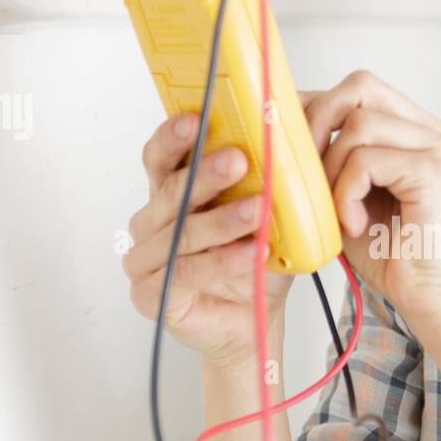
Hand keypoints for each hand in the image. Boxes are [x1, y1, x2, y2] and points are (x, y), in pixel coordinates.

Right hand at [123, 113, 295, 370]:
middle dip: (207, 174)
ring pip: (182, 232)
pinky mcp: (151, 295)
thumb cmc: (253, 262)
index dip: (174, 137)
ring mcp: (145, 261)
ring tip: (259, 210)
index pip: (161, 157)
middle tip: (238, 160)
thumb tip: (295, 129)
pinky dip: (223, 261)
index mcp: (169, 195)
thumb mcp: (268, 213)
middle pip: (171, 191)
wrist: (254, 323)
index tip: (196, 118)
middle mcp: (151, 225)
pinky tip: (252, 251)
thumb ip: (269, 177)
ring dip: (223, 219)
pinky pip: (187, 271)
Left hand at [298, 69, 440, 333]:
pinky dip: (346, 194)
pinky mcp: (434, 170)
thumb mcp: (345, 196)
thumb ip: (326, 161)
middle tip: (306, 172)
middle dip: (318, 124)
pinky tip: (354, 224)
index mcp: (413, 130)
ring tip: (339, 211)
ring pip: (358, 125)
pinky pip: (367, 160)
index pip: (357, 89)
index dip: (315, 106)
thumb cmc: (391, 254)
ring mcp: (436, 146)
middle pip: (359, 87)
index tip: (288, 140)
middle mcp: (430, 131)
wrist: (431, 298)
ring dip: (332, 171)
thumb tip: (280, 131)